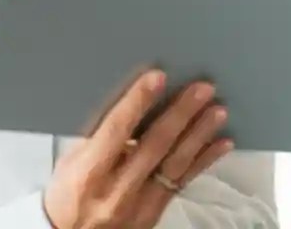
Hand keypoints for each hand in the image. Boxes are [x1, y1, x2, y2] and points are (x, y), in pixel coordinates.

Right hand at [43, 70, 233, 228]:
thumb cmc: (68, 195)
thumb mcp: (72, 163)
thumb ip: (99, 137)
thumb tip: (132, 102)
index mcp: (89, 172)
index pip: (116, 130)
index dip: (138, 101)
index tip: (158, 77)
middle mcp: (116, 190)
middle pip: (154, 145)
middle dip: (181, 114)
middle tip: (202, 89)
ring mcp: (139, 205)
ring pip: (175, 165)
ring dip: (199, 135)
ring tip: (217, 111)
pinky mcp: (155, 213)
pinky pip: (183, 183)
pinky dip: (204, 161)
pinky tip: (221, 143)